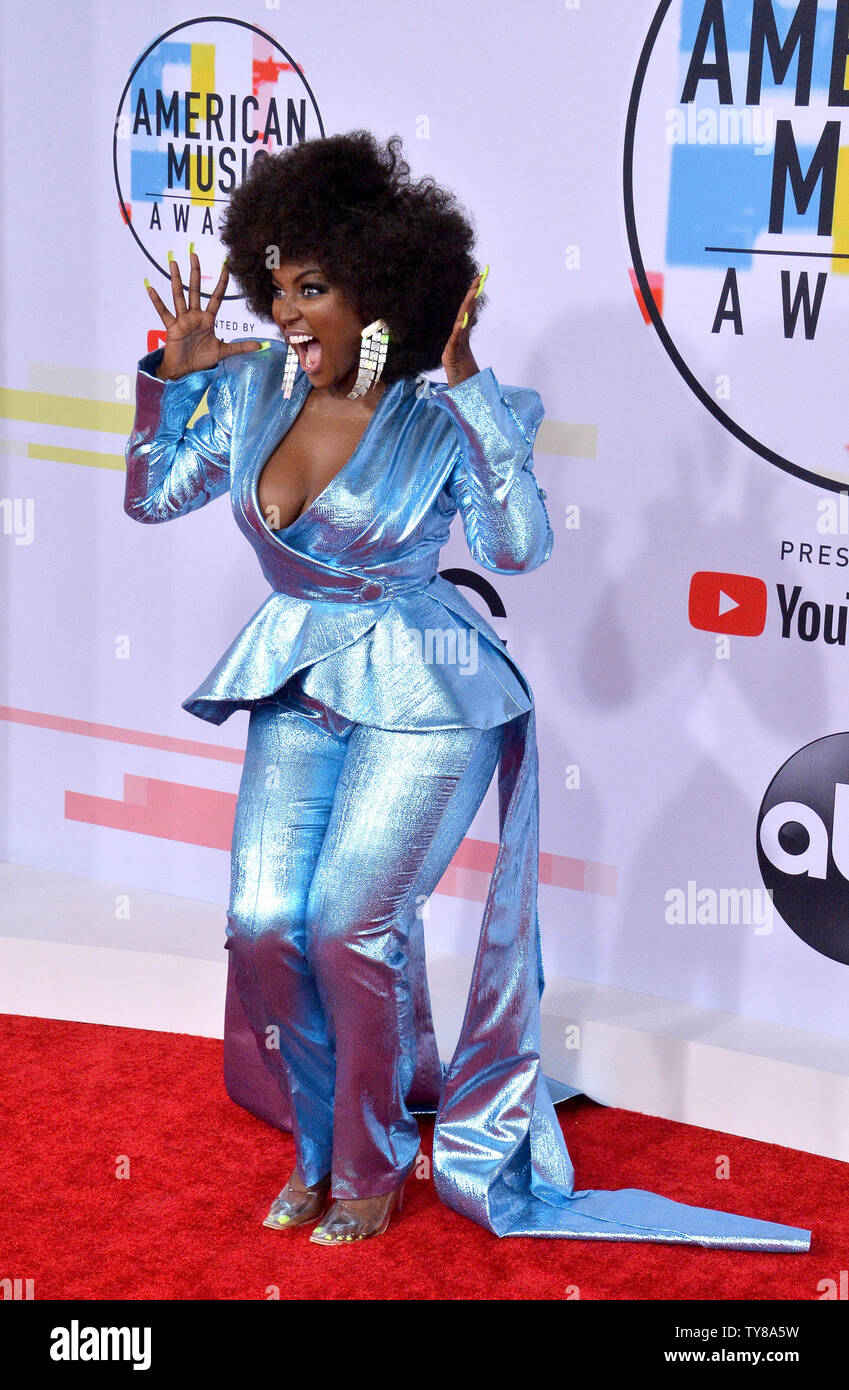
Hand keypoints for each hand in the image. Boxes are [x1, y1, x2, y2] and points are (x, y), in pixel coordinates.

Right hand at [145, 251, 264, 379]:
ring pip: (179, 296)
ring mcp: (182, 320)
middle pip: (195, 290)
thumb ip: (240, 346)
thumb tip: (260, 346)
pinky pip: (164, 312)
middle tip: (194, 254)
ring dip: (176, 280)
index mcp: (207, 319)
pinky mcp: (172, 327)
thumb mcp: (224, 352)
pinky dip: (157, 301)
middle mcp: (195, 316)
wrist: (185, 371)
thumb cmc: (202, 360)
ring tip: (173, 263)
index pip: (216, 297)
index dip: (221, 283)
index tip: (225, 267)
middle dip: (195, 273)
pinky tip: (151, 288)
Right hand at [441, 269, 485, 387]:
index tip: (481, 277)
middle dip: (472, 293)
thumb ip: (465, 330)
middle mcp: (458, 333)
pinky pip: (455, 340)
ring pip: (462, 321)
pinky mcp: (450, 354)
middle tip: (479, 278)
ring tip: (473, 294)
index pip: (470, 307)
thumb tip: (469, 313)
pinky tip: (461, 321)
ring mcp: (454, 342)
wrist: (458, 385)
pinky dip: (458, 331)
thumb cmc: (462, 367)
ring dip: (467, 307)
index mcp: (463, 330)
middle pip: (466, 310)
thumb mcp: (465, 345)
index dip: (474, 292)